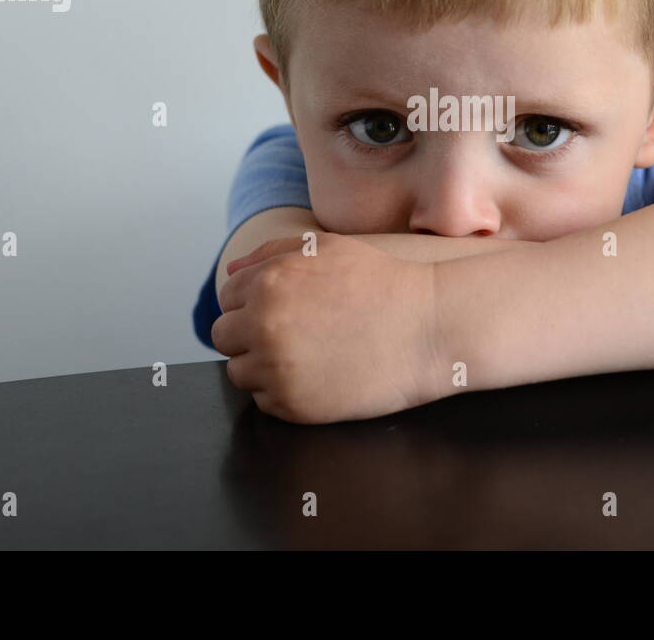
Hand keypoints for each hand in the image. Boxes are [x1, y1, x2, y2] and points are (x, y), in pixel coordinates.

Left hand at [211, 232, 440, 423]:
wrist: (429, 327)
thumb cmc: (384, 284)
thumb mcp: (328, 249)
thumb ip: (271, 253)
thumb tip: (231, 269)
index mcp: (268, 282)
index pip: (228, 298)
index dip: (256, 303)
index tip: (287, 310)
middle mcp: (263, 323)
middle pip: (224, 336)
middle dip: (251, 334)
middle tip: (296, 334)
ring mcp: (276, 367)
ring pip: (239, 371)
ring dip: (264, 365)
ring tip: (309, 355)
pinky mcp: (292, 404)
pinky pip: (264, 401)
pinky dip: (285, 391)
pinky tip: (320, 374)